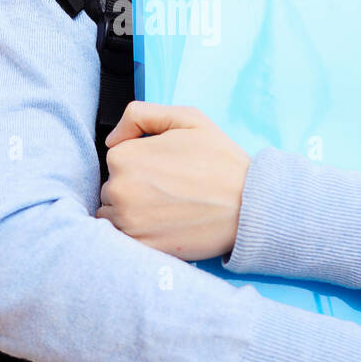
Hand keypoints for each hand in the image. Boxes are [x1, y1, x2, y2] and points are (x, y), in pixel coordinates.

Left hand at [95, 102, 250, 260]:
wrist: (248, 206)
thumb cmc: (220, 161)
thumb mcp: (186, 118)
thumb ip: (140, 114)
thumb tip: (112, 139)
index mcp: (124, 156)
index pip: (116, 158)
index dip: (142, 160)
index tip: (166, 167)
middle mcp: (119, 189)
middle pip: (112, 187)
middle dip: (134, 186)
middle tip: (171, 188)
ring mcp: (127, 221)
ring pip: (113, 213)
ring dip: (131, 211)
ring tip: (167, 208)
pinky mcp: (138, 247)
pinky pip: (122, 237)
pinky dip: (137, 232)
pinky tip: (163, 225)